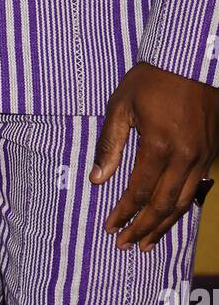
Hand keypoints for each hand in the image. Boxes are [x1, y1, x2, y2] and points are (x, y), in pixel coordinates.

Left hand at [90, 62, 218, 250]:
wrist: (190, 60)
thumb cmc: (150, 79)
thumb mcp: (122, 105)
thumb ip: (109, 144)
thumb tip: (96, 179)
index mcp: (158, 144)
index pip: (139, 190)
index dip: (124, 212)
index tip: (110, 226)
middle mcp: (184, 156)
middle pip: (163, 205)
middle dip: (143, 228)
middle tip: (125, 245)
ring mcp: (201, 157)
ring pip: (183, 203)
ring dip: (164, 226)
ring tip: (146, 243)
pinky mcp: (211, 154)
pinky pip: (196, 190)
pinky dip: (181, 208)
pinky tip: (169, 218)